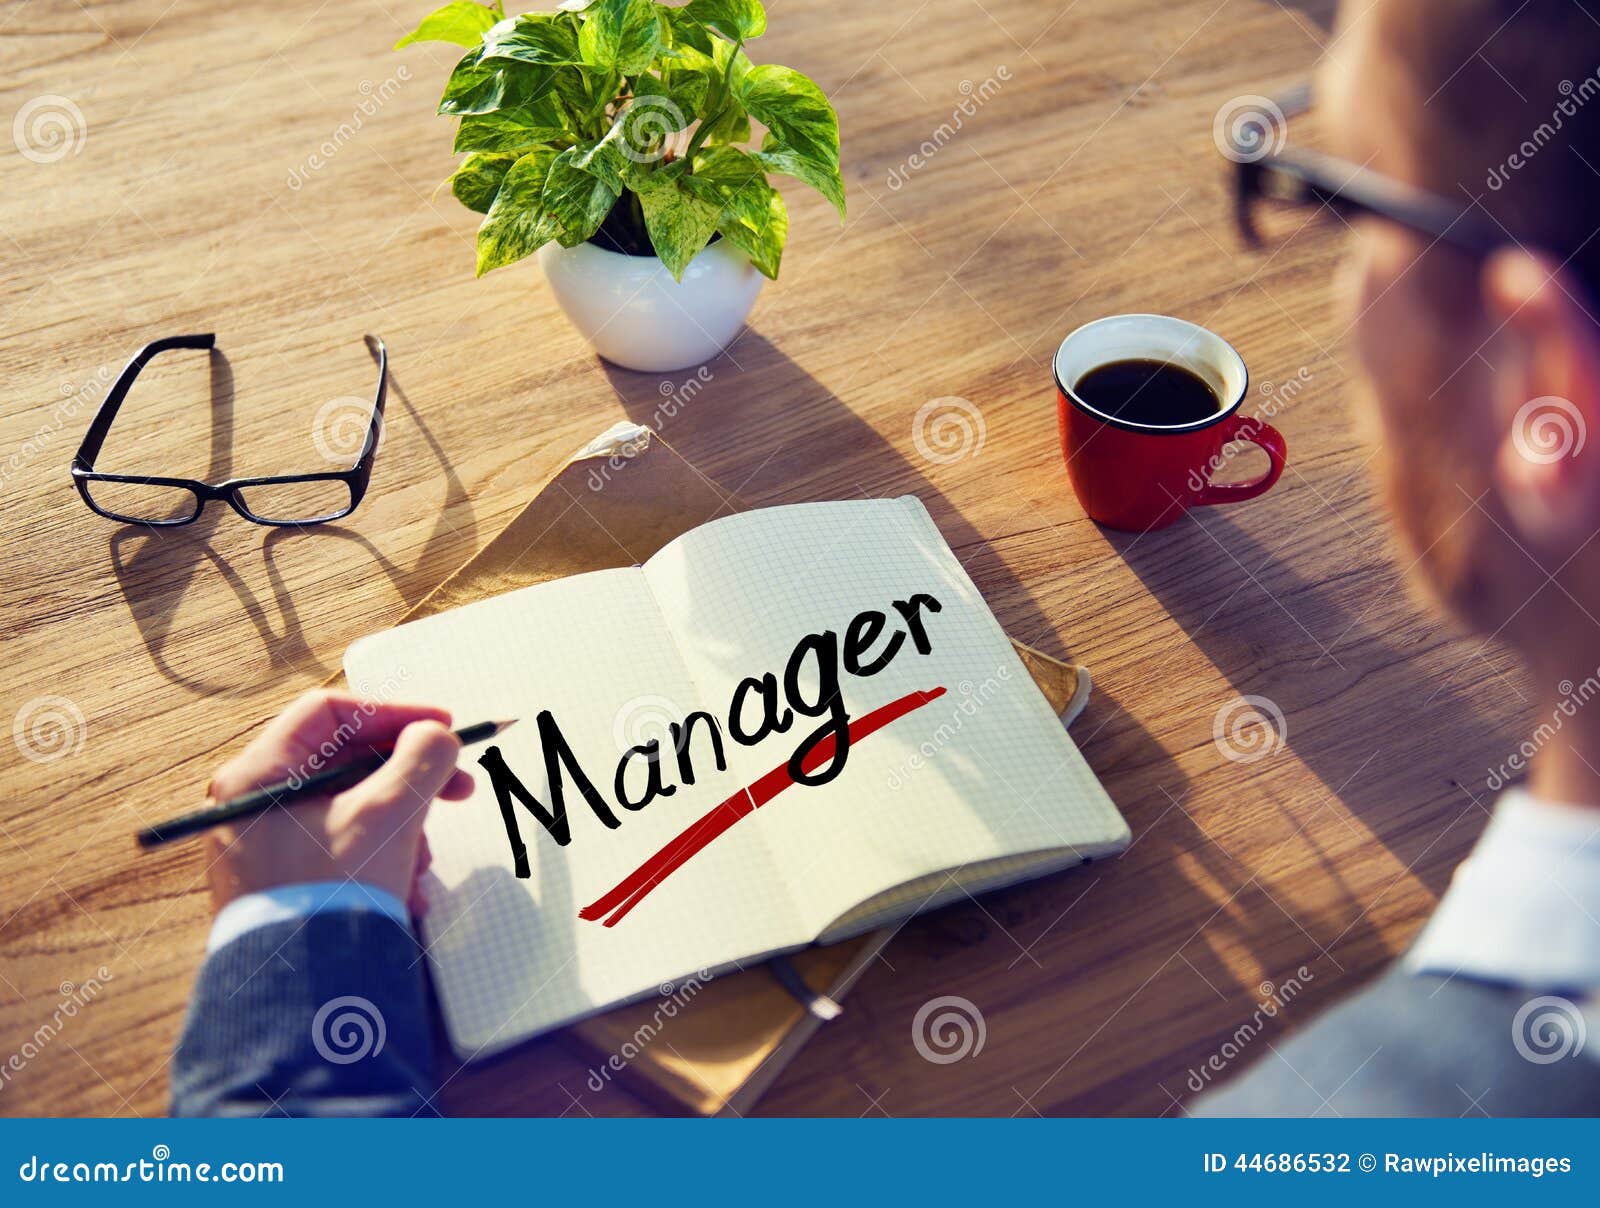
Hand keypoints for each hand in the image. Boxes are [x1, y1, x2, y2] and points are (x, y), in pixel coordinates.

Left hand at [202, 690, 474, 915]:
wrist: (301, 991)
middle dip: (408, 779)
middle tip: (457, 788)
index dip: (393, 714)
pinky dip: (381, 855)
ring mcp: (265, 846)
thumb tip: (435, 736)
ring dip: (401, 824)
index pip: (330, 713)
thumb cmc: (330, 895)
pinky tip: (406, 887)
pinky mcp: (283, 881)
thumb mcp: (390, 812)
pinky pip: (341, 846)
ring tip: (422, 860)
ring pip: (350, 807)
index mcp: (259, 775)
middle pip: (345, 763)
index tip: (441, 728)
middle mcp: (252, 805)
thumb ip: (422, 758)